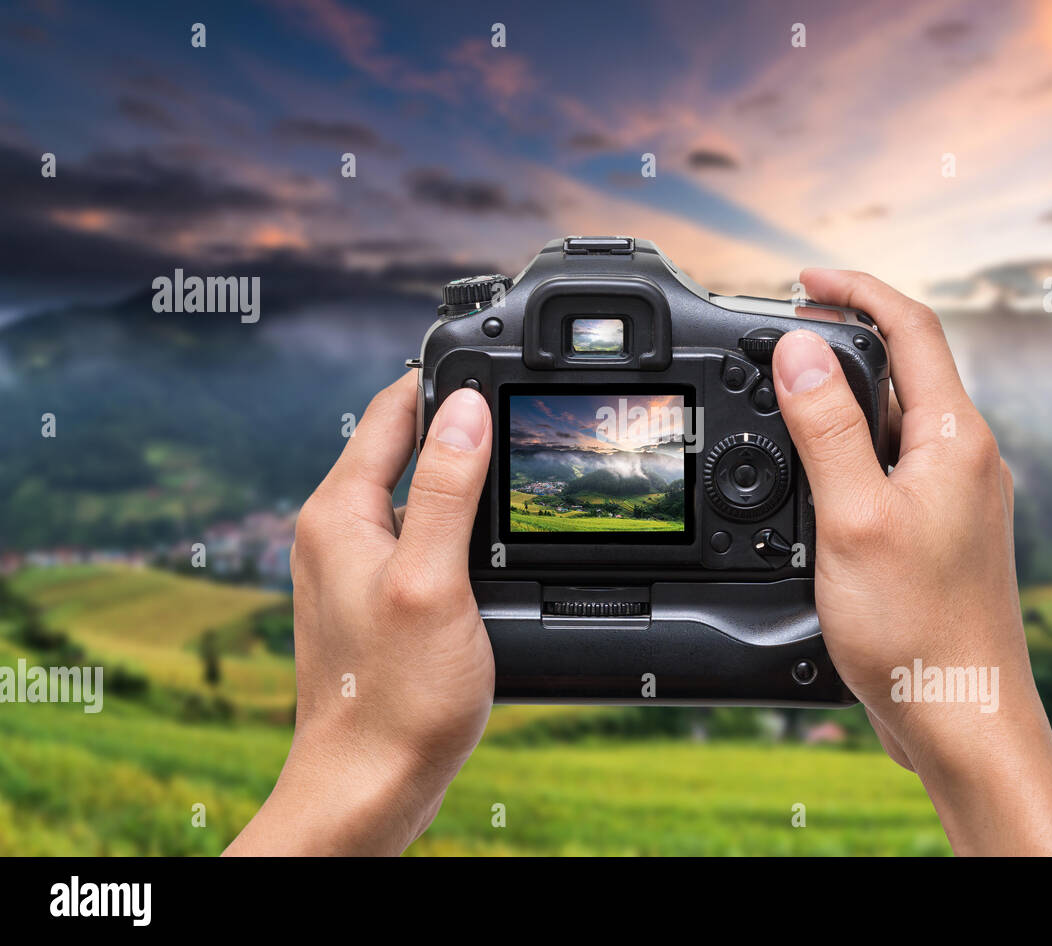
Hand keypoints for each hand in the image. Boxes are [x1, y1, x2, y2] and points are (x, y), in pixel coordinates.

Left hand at [226, 372, 493, 854]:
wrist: (368, 784)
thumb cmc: (396, 697)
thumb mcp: (433, 579)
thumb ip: (447, 488)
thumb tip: (464, 405)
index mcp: (338, 512)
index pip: (390, 408)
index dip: (442, 377)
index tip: (495, 358)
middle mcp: (336, 531)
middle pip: (402, 444)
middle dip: (458, 421)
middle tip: (521, 410)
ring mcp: (353, 566)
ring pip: (414, 491)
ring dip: (460, 473)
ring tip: (516, 465)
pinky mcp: (375, 598)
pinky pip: (418, 534)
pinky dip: (456, 522)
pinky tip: (492, 540)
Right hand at [773, 270, 1051, 855]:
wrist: (963, 717)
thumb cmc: (920, 631)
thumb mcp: (853, 518)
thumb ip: (826, 428)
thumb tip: (799, 348)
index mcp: (956, 440)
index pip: (911, 327)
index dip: (856, 290)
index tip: (804, 279)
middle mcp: (969, 458)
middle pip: (909, 365)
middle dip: (847, 335)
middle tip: (784, 330)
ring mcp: (959, 495)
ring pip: (900, 417)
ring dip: (846, 393)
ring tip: (787, 395)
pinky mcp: (942, 531)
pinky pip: (896, 462)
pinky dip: (853, 447)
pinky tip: (816, 474)